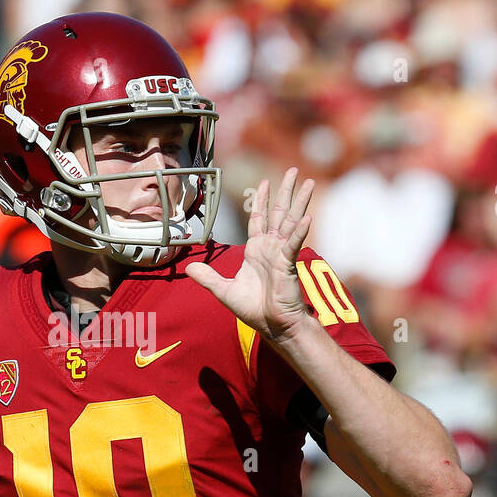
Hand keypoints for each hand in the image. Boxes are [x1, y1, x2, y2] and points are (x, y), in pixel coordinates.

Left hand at [186, 167, 314, 340]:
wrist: (272, 326)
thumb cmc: (254, 309)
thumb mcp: (224, 291)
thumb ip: (208, 277)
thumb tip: (187, 269)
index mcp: (256, 250)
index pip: (259, 218)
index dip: (261, 200)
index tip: (265, 182)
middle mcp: (271, 248)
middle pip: (279, 212)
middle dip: (285, 191)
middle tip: (293, 171)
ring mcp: (282, 254)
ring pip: (291, 221)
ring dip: (299, 202)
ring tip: (309, 183)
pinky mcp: (288, 264)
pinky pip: (294, 243)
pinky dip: (300, 230)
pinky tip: (306, 217)